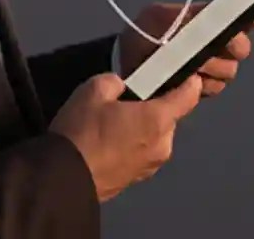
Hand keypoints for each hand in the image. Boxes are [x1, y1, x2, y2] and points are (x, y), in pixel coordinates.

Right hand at [49, 73, 202, 202]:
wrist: (63, 179)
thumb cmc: (82, 131)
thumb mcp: (93, 90)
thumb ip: (115, 81)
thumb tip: (122, 86)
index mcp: (158, 120)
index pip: (189, 97)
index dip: (190, 83)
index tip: (187, 75)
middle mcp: (162, 145)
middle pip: (169, 118)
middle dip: (156, 108)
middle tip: (131, 100)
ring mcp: (151, 166)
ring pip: (156, 138)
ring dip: (144, 129)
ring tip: (116, 124)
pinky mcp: (136, 180)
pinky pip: (143, 154)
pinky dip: (134, 146)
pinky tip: (111, 143)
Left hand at [118, 1, 253, 97]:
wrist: (123, 69)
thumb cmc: (140, 38)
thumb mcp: (159, 19)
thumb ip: (188, 16)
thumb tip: (216, 17)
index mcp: (203, 20)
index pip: (237, 14)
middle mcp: (212, 41)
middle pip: (240, 46)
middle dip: (229, 49)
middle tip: (210, 51)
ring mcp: (209, 66)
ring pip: (229, 69)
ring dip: (212, 69)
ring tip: (190, 68)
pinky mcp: (201, 87)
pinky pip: (215, 87)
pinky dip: (203, 85)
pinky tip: (189, 81)